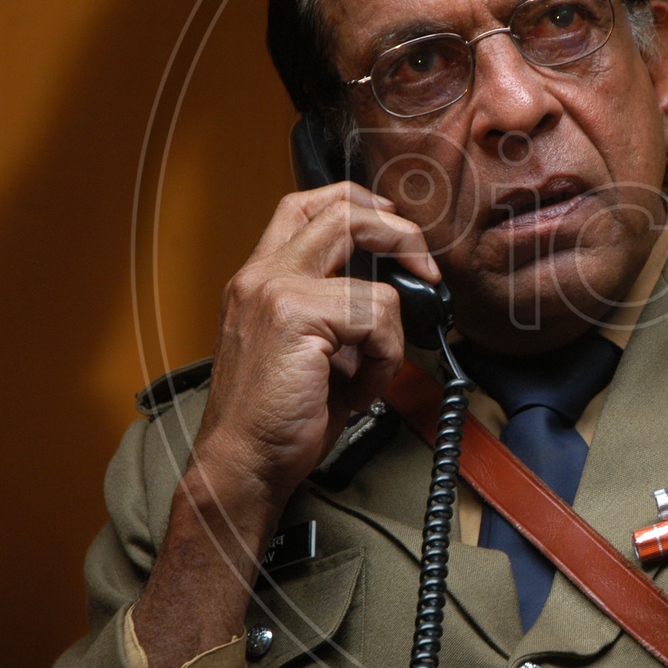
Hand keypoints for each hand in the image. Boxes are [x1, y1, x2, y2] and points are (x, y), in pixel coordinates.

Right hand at [192, 181, 436, 518]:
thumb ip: (340, 312)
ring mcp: (275, 292)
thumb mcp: (309, 349)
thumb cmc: (275, 418)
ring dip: (391, 334)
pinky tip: (361, 387)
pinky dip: (385, 359)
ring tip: (371, 371)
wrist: (243, 463)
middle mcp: (262, 276)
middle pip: (342, 212)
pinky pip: (376, 320)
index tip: (394, 227)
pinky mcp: (295, 317)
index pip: (305, 206)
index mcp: (261, 279)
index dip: (358, 204)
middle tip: (424, 268)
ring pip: (375, 284)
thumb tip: (397, 294)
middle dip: (399, 233)